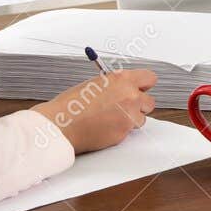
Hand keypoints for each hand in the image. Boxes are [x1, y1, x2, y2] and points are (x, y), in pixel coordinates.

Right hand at [32, 69, 156, 153]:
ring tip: (110, 118)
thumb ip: (115, 84)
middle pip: (150, 101)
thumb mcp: (95, 84)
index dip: (144, 84)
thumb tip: (126, 86)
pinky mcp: (124, 132)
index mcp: (122, 79)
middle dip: (139, 104)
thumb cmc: (71, 105)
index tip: (140, 88)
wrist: (60, 125)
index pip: (149, 78)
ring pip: (141, 118)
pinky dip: (121, 130)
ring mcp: (129, 115)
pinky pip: (129, 131)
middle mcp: (129, 96)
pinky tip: (105, 127)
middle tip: (124, 106)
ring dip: (131, 119)